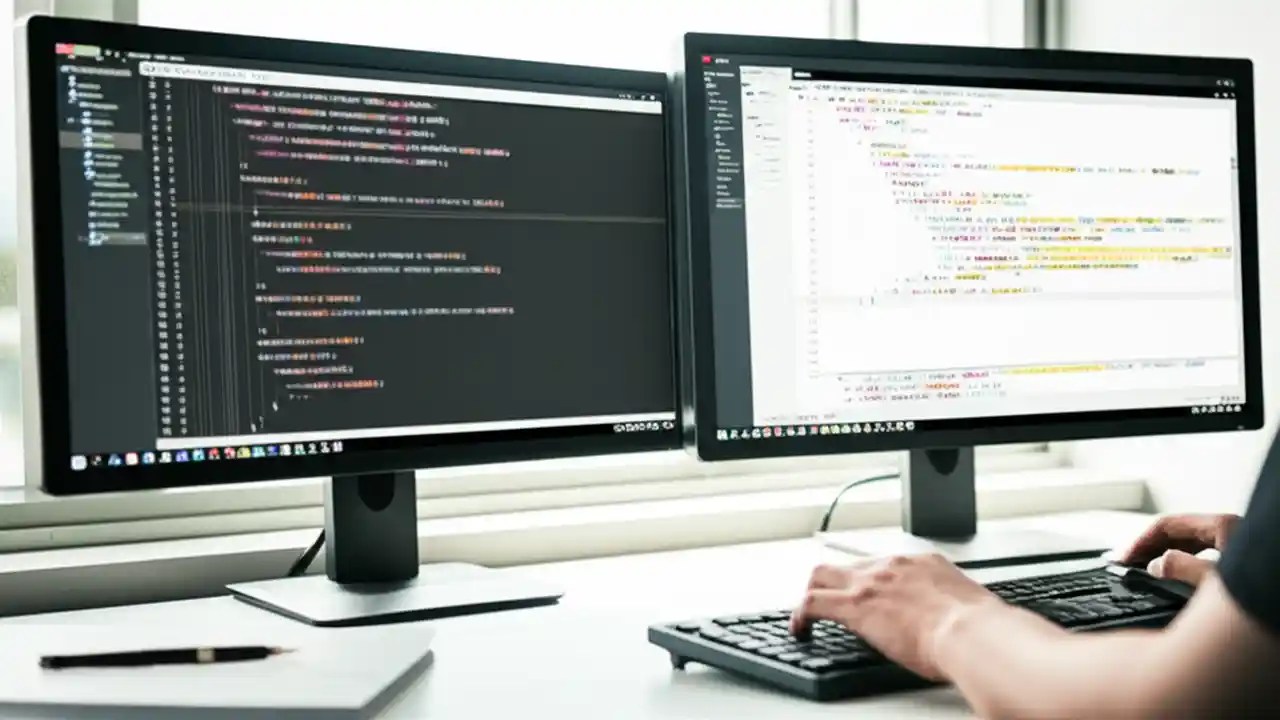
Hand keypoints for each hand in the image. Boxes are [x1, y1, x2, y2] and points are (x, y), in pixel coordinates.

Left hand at [789, 554, 1001, 679]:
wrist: (972, 633)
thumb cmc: (980, 629)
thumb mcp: (969, 608)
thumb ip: (955, 608)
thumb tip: (960, 624)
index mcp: (924, 564)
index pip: (887, 566)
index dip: (873, 583)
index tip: (873, 598)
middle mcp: (894, 566)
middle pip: (849, 562)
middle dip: (836, 581)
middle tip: (832, 600)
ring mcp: (871, 582)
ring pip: (822, 575)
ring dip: (814, 593)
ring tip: (808, 616)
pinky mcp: (854, 606)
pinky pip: (812, 603)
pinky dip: (801, 615)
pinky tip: (800, 629)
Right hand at [1117, 513, 1240, 585]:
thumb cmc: (1263, 587)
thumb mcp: (1217, 578)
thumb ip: (1182, 569)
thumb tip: (1156, 565)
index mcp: (1221, 525)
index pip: (1167, 524)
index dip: (1141, 540)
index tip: (1123, 557)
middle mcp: (1227, 528)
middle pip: (1177, 531)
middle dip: (1149, 546)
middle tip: (1127, 563)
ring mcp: (1234, 541)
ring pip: (1188, 542)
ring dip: (1163, 553)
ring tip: (1143, 569)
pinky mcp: (1239, 557)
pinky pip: (1200, 552)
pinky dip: (1180, 560)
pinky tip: (1172, 573)